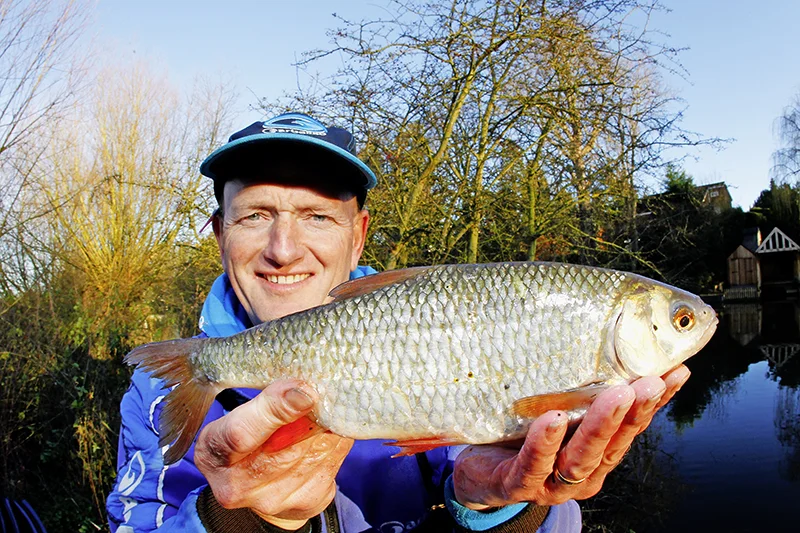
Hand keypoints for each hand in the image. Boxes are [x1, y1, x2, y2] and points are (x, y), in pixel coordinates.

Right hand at [193, 379, 353, 529]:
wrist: (254, 486)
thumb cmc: (247, 437)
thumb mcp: (239, 415)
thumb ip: (266, 403)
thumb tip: (304, 388)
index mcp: (215, 453)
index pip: (242, 433)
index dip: (276, 410)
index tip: (305, 392)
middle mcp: (240, 486)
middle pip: (287, 448)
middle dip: (312, 417)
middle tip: (325, 394)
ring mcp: (275, 500)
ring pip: (316, 454)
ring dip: (329, 427)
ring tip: (329, 407)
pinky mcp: (307, 502)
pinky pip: (333, 463)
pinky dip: (337, 440)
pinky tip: (331, 428)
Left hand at [452, 365, 690, 508]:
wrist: (473, 473)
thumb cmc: (519, 434)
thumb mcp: (553, 407)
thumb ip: (579, 388)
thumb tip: (610, 337)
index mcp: (596, 452)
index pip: (632, 425)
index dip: (656, 402)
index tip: (677, 370)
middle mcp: (581, 471)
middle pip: (613, 443)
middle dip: (634, 411)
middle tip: (650, 380)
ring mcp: (550, 483)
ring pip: (580, 458)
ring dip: (600, 426)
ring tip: (616, 394)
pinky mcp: (515, 485)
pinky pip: (531, 467)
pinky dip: (544, 444)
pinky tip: (553, 420)